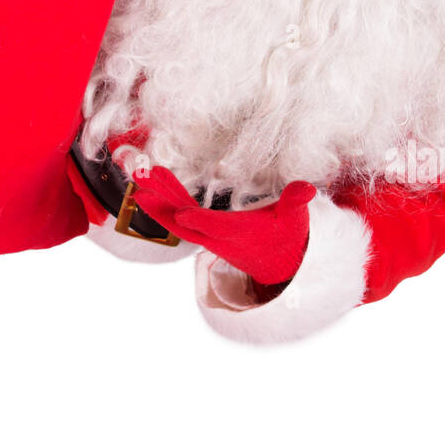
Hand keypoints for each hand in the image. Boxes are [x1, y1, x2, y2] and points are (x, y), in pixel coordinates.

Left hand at [129, 165, 315, 285]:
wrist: (277, 263)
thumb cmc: (286, 236)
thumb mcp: (295, 218)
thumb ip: (296, 202)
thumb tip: (306, 188)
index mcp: (240, 234)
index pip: (216, 228)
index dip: (200, 221)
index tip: (181, 213)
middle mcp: (218, 237)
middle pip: (186, 224)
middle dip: (164, 205)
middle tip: (143, 186)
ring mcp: (208, 235)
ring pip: (178, 220)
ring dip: (158, 201)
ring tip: (138, 181)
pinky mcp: (204, 230)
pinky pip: (179, 217)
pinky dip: (164, 203)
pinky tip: (148, 190)